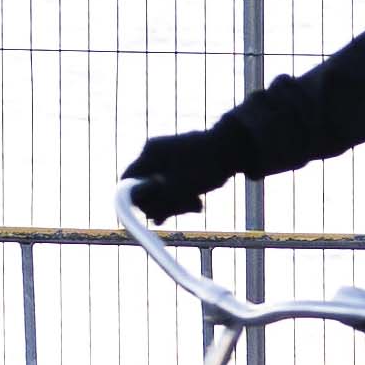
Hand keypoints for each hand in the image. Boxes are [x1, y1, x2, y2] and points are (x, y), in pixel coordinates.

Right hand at [120, 124, 253, 220]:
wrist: (237, 147)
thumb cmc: (208, 166)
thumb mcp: (181, 190)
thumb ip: (161, 204)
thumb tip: (149, 217)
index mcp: (150, 154)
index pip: (127, 181)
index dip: (136, 201)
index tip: (154, 213)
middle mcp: (155, 154)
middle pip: (145, 188)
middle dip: (162, 204)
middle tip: (183, 210)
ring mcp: (167, 158)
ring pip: (161, 190)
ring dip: (176, 203)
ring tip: (196, 206)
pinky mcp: (179, 165)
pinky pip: (173, 186)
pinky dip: (183, 196)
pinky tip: (197, 203)